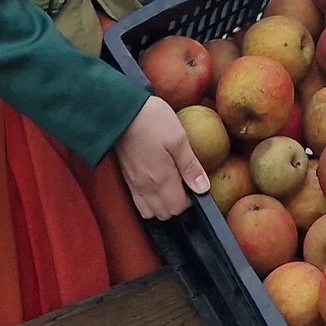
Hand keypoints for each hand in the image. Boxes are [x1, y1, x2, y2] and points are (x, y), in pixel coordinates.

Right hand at [114, 97, 209, 219]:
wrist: (121, 110)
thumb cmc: (152, 121)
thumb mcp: (178, 138)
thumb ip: (191, 166)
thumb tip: (204, 188)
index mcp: (161, 179)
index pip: (178, 208)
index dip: (190, 201)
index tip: (194, 186)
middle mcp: (146, 187)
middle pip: (164, 214)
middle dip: (177, 206)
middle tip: (184, 185)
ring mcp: (134, 184)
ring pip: (149, 212)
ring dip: (161, 206)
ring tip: (170, 188)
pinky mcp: (126, 178)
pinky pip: (137, 202)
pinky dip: (148, 202)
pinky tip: (155, 185)